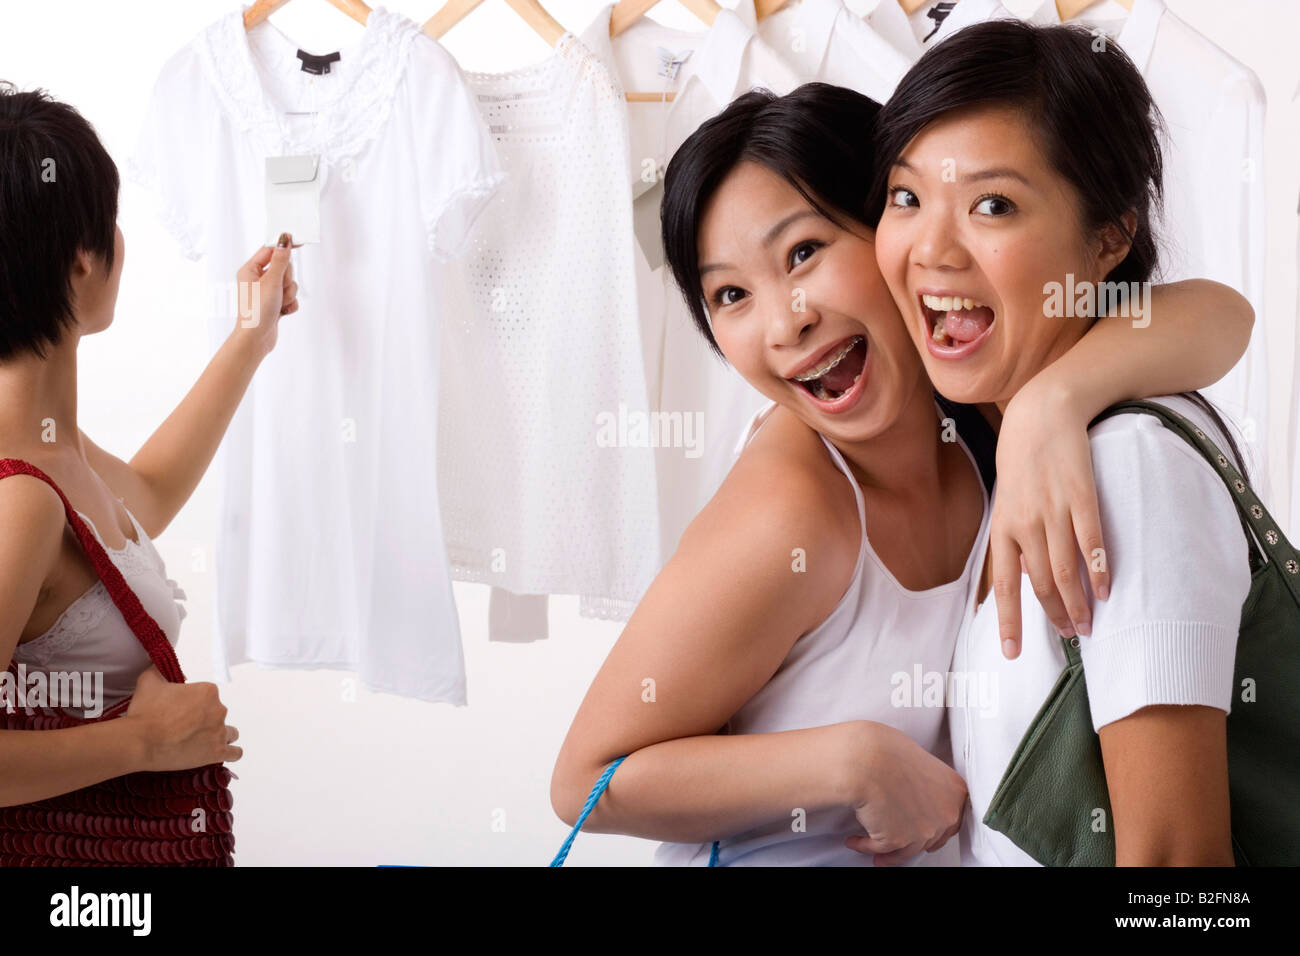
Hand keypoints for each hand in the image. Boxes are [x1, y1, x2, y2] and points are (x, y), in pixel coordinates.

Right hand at [122, 666, 241, 771]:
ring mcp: (219, 732)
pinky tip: (220, 751)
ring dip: (218, 734)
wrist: (140, 741)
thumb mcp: (149, 681)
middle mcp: (219, 710)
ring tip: (202, 740)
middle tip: (184, 727)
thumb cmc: (145, 713)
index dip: (194, 703)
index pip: (208, 695)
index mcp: (208, 691)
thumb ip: (159, 669)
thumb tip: (161, 665)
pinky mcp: (217, 752)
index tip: (181, 710)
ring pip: (229, 732)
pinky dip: (230, 752)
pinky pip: (235, 752)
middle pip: (217, 713)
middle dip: (204, 719)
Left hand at [232, 232, 300, 355]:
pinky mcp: (274, 304)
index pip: (270, 250)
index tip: (298, 240)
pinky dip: (289, 304)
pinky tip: (281, 312)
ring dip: (288, 294)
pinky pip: (290, 298)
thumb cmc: (256, 311)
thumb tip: (284, 240)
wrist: (256, 339)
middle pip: (284, 268)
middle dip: (286, 280)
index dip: (284, 246)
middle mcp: (257, 279)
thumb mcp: (271, 282)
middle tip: (279, 288)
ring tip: (278, 303)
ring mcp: (267, 292)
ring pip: (289, 284)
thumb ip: (281, 260)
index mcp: (250, 270)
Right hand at [843, 722, 966, 865]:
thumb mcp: (918, 762)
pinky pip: (879, 848)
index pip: (951, 821)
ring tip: (874, 846)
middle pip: (930, 838)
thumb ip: (926, 784)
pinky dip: (865, 846)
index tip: (927, 834)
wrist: (866, 758)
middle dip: (912, 840)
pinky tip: (856, 841)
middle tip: (899, 840)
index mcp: (955, 791)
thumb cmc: (886, 752)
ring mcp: (923, 829)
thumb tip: (914, 794)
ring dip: (889, 851)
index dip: (936, 829)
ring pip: (906, 849)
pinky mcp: (897, 840)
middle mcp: (945, 813)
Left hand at [991, 379, 1109, 658]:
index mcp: (1003, 528)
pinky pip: (1091, 542)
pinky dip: (1100, 570)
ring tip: (1088, 624)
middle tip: (1070, 637)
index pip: (1004, 586)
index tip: (1012, 653)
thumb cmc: (1021, 463)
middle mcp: (1026, 524)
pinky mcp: (1081, 497)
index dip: (1009, 621)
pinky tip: (1106, 590)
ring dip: (1078, 603)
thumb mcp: (1007, 502)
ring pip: (1066, 570)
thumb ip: (1014, 540)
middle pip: (1041, 584)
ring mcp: (1054, 511)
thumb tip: (1020, 578)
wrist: (1041, 415)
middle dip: (1055, 616)